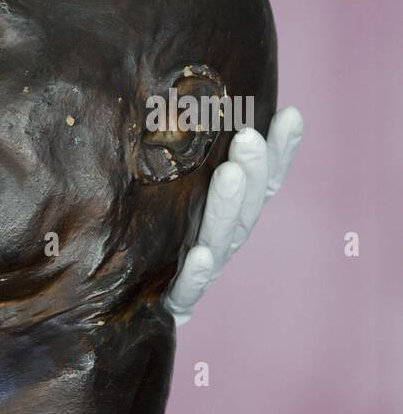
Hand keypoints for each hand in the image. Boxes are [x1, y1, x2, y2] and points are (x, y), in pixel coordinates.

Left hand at [164, 106, 303, 324]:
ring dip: (225, 207)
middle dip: (252, 170)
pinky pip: (187, 289)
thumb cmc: (149, 242)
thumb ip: (177, 162)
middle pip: (245, 206)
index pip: (262, 181)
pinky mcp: (175, 302)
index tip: (289, 115)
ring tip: (228, 173)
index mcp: (227, 217)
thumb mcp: (163, 198)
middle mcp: (221, 242)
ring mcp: (201, 272)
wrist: (124, 311)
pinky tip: (201, 255)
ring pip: (222, 239)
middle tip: (248, 137)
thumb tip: (174, 102)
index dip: (280, 152)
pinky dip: (197, 273)